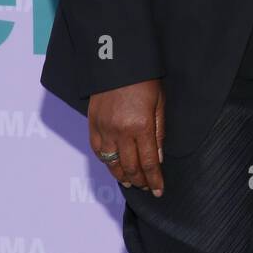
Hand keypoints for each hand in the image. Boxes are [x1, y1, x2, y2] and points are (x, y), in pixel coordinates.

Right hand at [89, 80, 165, 196]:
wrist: (118, 62)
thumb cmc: (144, 80)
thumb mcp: (160, 103)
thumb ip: (159, 133)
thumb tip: (158, 158)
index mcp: (141, 126)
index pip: (148, 163)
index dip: (154, 180)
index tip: (159, 191)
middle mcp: (121, 132)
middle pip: (130, 167)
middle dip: (140, 181)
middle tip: (147, 187)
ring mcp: (104, 129)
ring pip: (112, 163)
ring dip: (122, 175)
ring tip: (131, 182)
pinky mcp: (93, 124)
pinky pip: (98, 150)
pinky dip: (106, 161)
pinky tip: (113, 166)